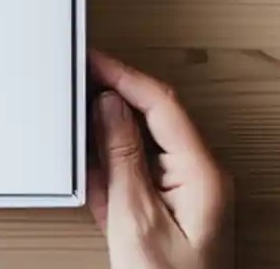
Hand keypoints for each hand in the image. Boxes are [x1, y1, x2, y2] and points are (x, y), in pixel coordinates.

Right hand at [87, 50, 233, 268]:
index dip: (125, 76)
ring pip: (145, 144)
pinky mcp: (172, 212)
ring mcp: (189, 195)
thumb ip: (123, 158)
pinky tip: (91, 163)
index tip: (94, 59)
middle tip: (80, 79)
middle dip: (116, 95)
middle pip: (157, 118)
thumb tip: (111, 107)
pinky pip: (140, 172)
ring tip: (77, 118)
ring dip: (110, 130)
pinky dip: (112, 163)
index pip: (162, 105)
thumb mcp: (135, 219)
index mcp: (202, 175)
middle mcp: (201, 179)